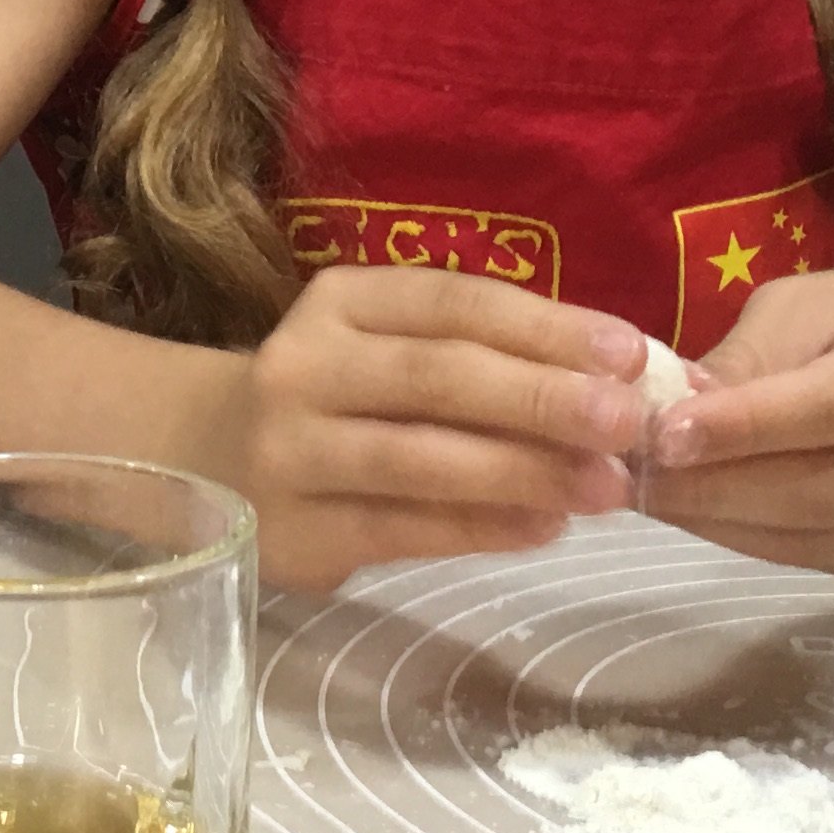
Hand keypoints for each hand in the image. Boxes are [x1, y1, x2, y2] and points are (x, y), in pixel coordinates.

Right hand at [193, 265, 654, 593]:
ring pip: (418, 457)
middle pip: (436, 375)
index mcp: (338, 303)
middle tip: (627, 421)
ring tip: (606, 486)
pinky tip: (544, 529)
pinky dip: (480, 529)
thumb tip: (615, 380)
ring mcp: (291, 451)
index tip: (629, 354)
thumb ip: (477, 354)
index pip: (452, 302)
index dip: (544, 326)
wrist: (204, 458)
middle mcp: (304, 367)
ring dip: (523, 471)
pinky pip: (402, 528)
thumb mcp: (382, 346)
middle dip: (541, 397)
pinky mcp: (295, 530)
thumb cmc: (334, 397)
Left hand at [636, 267, 833, 577]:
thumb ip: (750, 360)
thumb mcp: (813, 305)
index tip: (663, 436)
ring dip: (723, 520)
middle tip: (631, 473)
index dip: (750, 426)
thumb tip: (673, 417)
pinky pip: (823, 558)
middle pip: (828, 487)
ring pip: (820, 536)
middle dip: (718, 485)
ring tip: (648, 494)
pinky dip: (750, 539)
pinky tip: (698, 513)